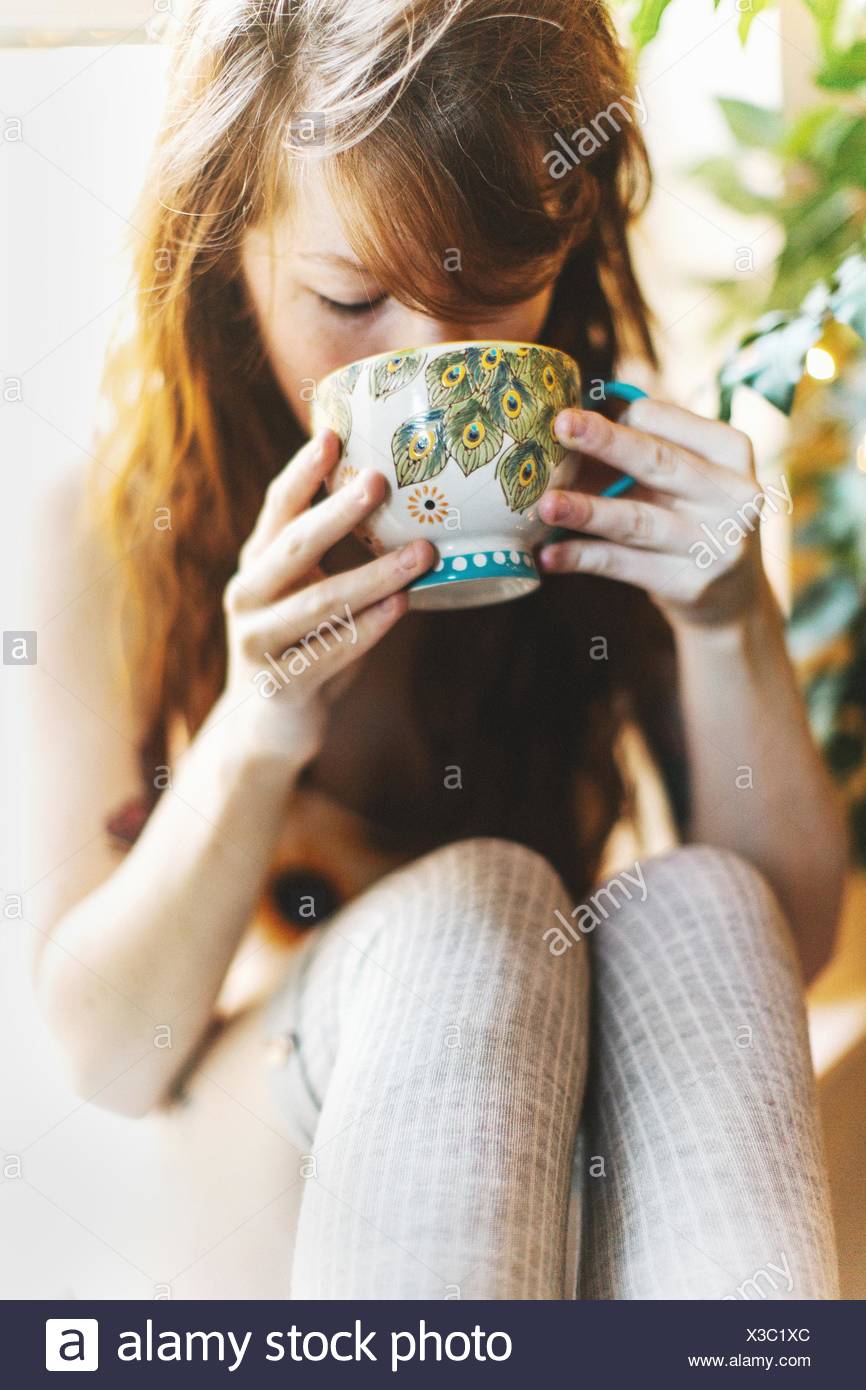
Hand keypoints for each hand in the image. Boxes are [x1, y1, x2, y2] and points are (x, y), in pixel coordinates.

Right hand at [220, 428, 433, 761]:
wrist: (265, 729)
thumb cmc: (302, 646)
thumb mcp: (309, 594)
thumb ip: (335, 558)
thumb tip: (408, 505)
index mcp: (258, 565)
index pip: (277, 508)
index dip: (302, 472)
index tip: (333, 434)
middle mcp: (248, 596)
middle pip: (292, 545)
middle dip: (337, 512)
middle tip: (380, 481)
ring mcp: (258, 642)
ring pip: (318, 602)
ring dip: (373, 576)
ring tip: (422, 554)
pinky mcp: (281, 684)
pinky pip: (329, 652)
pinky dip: (368, 629)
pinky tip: (401, 608)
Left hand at [536, 397, 772, 628]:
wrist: (733, 597)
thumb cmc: (695, 517)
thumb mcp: (688, 476)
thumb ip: (645, 450)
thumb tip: (569, 427)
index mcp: (732, 451)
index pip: (669, 422)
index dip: (623, 418)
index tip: (578, 417)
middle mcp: (733, 495)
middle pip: (658, 462)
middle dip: (606, 442)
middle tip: (561, 426)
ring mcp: (713, 544)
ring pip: (637, 519)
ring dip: (586, 510)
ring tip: (544, 504)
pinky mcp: (687, 585)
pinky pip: (622, 564)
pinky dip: (582, 557)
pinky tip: (549, 555)